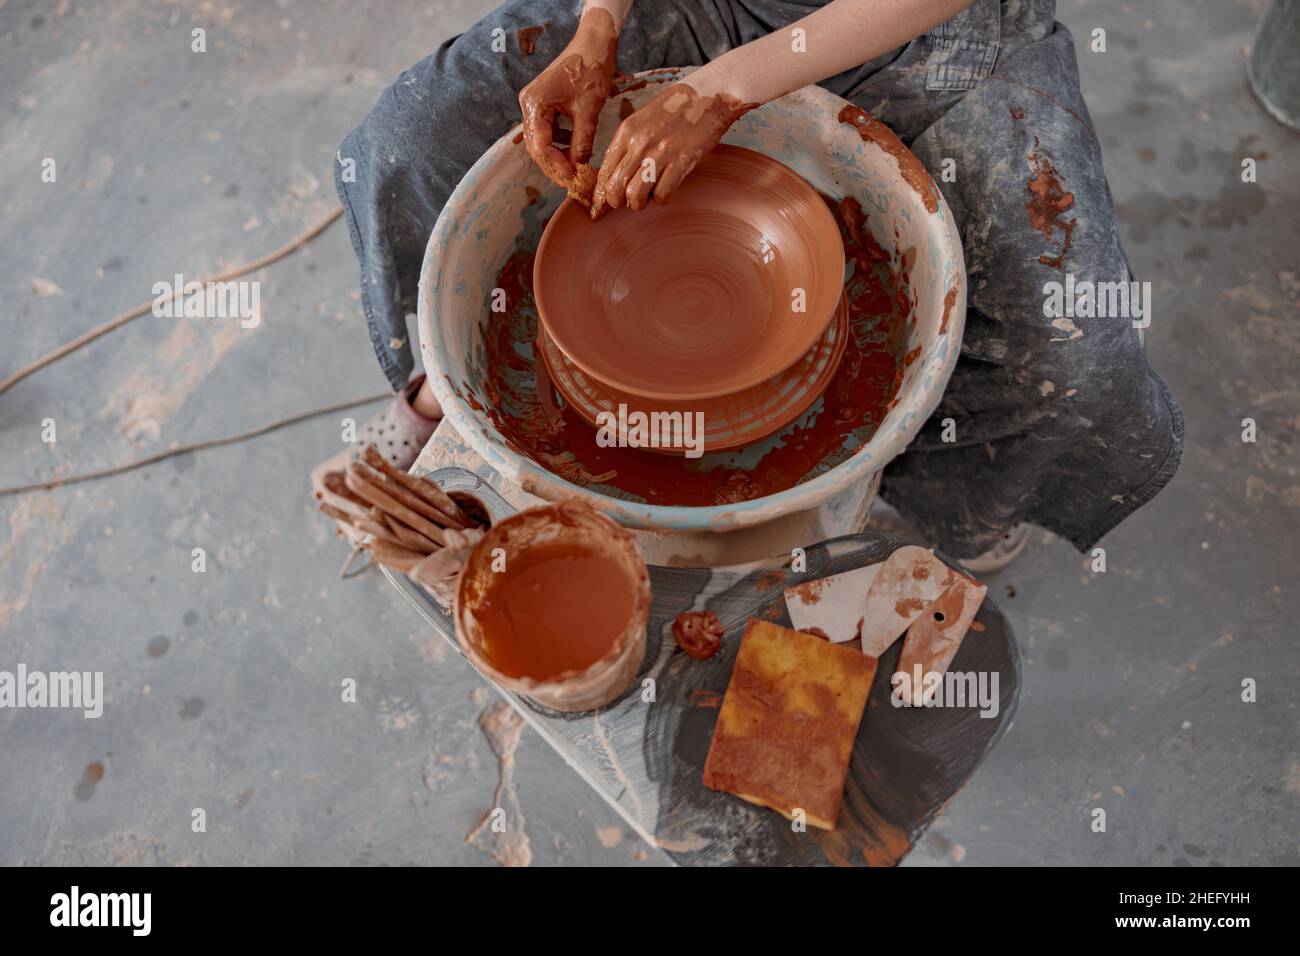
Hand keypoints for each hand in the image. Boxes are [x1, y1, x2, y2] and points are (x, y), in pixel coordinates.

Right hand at [518, 8, 618, 187]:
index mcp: (534, 104)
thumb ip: (582, 141)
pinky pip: (549, 130)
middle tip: (575, 181)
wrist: (594, 42)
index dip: (556, 166)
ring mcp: (535, 104)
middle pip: (537, 147)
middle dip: (556, 165)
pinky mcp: (545, 103)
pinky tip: (576, 147)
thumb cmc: (591, 68)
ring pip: (542, 141)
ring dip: (558, 156)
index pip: (539, 146)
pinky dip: (561, 142)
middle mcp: (529, 104)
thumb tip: (580, 168)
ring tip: (578, 168)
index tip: (574, 179)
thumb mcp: (589, 109)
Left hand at [592, 82, 754, 215]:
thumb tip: (615, 175)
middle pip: (615, 187)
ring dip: (639, 203)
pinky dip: (661, 199)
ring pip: (636, 195)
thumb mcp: (642, 120)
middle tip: (626, 201)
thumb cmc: (675, 109)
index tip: (599, 207)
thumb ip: (628, 145)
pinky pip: (662, 194)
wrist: (707, 96)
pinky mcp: (682, 162)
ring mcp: (661, 153)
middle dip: (617, 202)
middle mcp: (640, 142)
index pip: (604, 170)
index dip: (600, 194)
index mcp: (627, 132)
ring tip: (646, 197)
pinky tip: (665, 191)